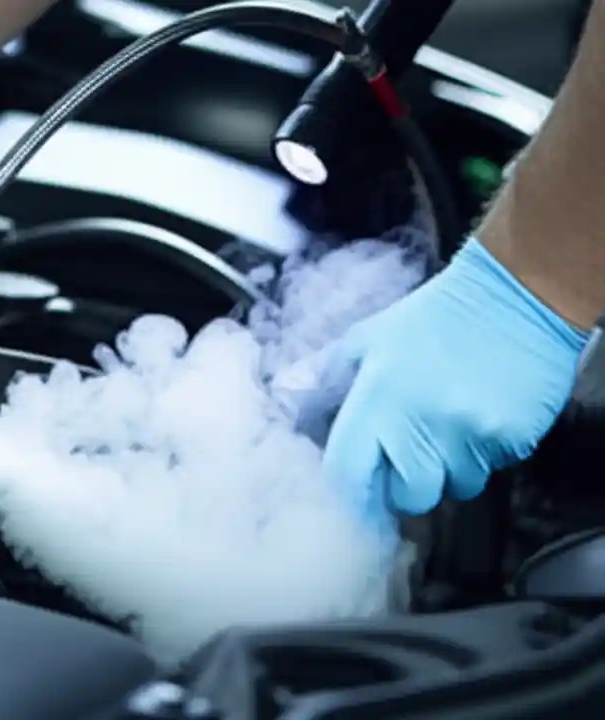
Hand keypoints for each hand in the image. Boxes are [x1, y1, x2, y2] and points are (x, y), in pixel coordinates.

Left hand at [324, 238, 588, 517]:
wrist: (515, 294)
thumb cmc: (432, 318)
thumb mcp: (367, 338)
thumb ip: (326, 378)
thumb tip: (289, 405)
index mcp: (376, 400)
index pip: (349, 475)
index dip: (353, 488)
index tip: (362, 484)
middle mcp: (420, 425)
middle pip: (410, 498)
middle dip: (409, 484)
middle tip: (414, 450)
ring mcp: (470, 436)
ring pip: (456, 487)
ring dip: (452, 468)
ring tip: (453, 423)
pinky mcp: (512, 439)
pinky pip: (493, 469)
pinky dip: (485, 453)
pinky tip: (483, 414)